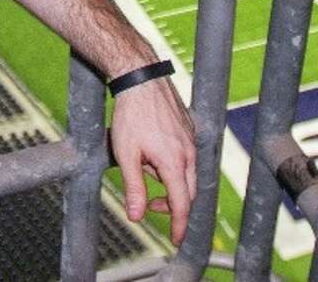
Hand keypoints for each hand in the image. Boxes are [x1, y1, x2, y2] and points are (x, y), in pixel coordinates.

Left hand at [110, 76, 196, 244]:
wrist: (141, 77)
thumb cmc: (131, 114)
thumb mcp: (126, 155)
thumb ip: (134, 188)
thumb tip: (136, 216)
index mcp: (174, 162)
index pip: (182, 204)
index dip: (179, 225)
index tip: (177, 240)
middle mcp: (188, 152)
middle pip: (188, 192)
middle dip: (172, 204)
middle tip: (150, 206)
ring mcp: (191, 139)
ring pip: (187, 173)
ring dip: (170, 181)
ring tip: (143, 165)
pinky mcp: (188, 129)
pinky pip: (186, 156)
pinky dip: (172, 164)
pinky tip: (152, 150)